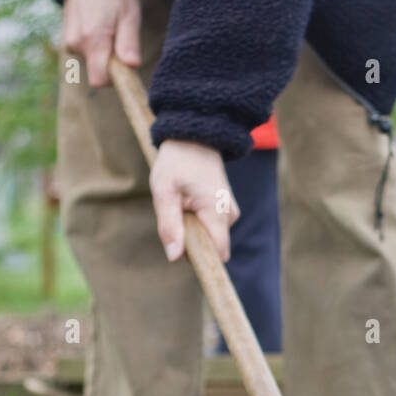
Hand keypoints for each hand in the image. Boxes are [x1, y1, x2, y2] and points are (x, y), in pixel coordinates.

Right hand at [62, 0, 140, 86]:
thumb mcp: (129, 13)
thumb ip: (129, 42)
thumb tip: (131, 65)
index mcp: (93, 39)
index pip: (99, 80)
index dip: (114, 78)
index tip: (125, 65)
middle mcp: (77, 43)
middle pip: (97, 72)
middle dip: (110, 63)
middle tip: (119, 37)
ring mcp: (69, 40)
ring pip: (91, 61)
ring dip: (102, 52)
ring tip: (107, 26)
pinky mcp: (67, 37)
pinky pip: (84, 51)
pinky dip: (93, 44)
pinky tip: (97, 25)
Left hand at [150, 141, 238, 262]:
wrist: (194, 136)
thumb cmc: (176, 162)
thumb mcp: (164, 191)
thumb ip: (169, 225)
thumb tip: (175, 257)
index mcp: (217, 212)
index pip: (218, 254)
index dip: (200, 258)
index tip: (182, 248)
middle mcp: (230, 216)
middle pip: (212, 249)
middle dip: (192, 243)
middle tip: (177, 216)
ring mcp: (230, 213)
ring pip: (210, 239)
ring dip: (193, 231)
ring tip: (182, 205)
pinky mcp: (227, 211)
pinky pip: (211, 229)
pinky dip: (198, 223)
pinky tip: (190, 203)